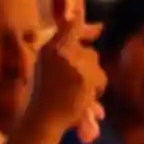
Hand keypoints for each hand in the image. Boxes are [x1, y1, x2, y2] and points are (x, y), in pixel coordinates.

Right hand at [26, 0, 105, 135]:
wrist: (42, 118)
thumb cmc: (43, 94)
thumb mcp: (45, 64)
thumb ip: (63, 47)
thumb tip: (99, 27)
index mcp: (48, 47)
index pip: (71, 25)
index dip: (85, 27)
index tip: (97, 29)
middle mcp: (61, 50)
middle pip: (89, 51)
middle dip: (87, 68)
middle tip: (75, 82)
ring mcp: (74, 63)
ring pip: (96, 66)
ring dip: (92, 78)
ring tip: (78, 92)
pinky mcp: (86, 77)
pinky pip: (101, 79)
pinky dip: (96, 89)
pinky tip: (83, 98)